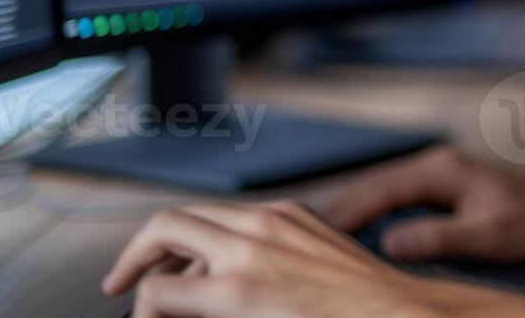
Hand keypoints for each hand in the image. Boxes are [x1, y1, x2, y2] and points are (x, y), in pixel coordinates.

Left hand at [102, 200, 524, 316]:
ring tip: (143, 313)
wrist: (403, 314)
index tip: (167, 268)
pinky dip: (155, 309)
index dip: (175, 245)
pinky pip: (168, 296)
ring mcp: (246, 258)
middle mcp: (261, 226)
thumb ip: (279, 256)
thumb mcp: (321, 258)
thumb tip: (235, 275)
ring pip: (161, 257)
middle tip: (120, 283)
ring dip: (142, 287)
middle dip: (135, 254)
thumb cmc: (371, 303)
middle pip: (170, 222)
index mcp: (283, 216)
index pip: (209, 219)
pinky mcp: (239, 294)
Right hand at [321, 146, 524, 260]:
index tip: (313, 235)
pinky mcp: (441, 187)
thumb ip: (437, 238)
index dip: (344, 215)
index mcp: (439, 170)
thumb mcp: (487, 236)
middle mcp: (433, 165)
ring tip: (318, 240)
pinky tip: (358, 236)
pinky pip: (395, 200)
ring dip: (353, 215)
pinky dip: (372, 216)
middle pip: (372, 188)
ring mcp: (436, 174)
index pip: (378, 192)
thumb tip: (388, 243)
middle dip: (337, 212)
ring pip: (380, 193)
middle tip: (299, 239)